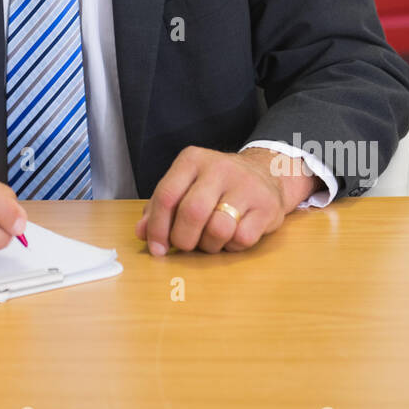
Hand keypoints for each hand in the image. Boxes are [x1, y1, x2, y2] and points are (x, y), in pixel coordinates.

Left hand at [135, 146, 319, 254]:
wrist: (265, 173)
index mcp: (192, 160)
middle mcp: (219, 168)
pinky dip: (232, 246)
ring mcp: (246, 185)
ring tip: (211, 239)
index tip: (157, 248)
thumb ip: (160, 208)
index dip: (157, 228)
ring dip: (209, 245)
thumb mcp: (185, 187)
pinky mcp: (267, 205)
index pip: (166, 196)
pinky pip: (242, 238)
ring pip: (218, 228)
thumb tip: (142, 233)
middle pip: (192, 213)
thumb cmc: (215, 186)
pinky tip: (232, 236)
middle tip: (186, 245)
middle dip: (183, 239)